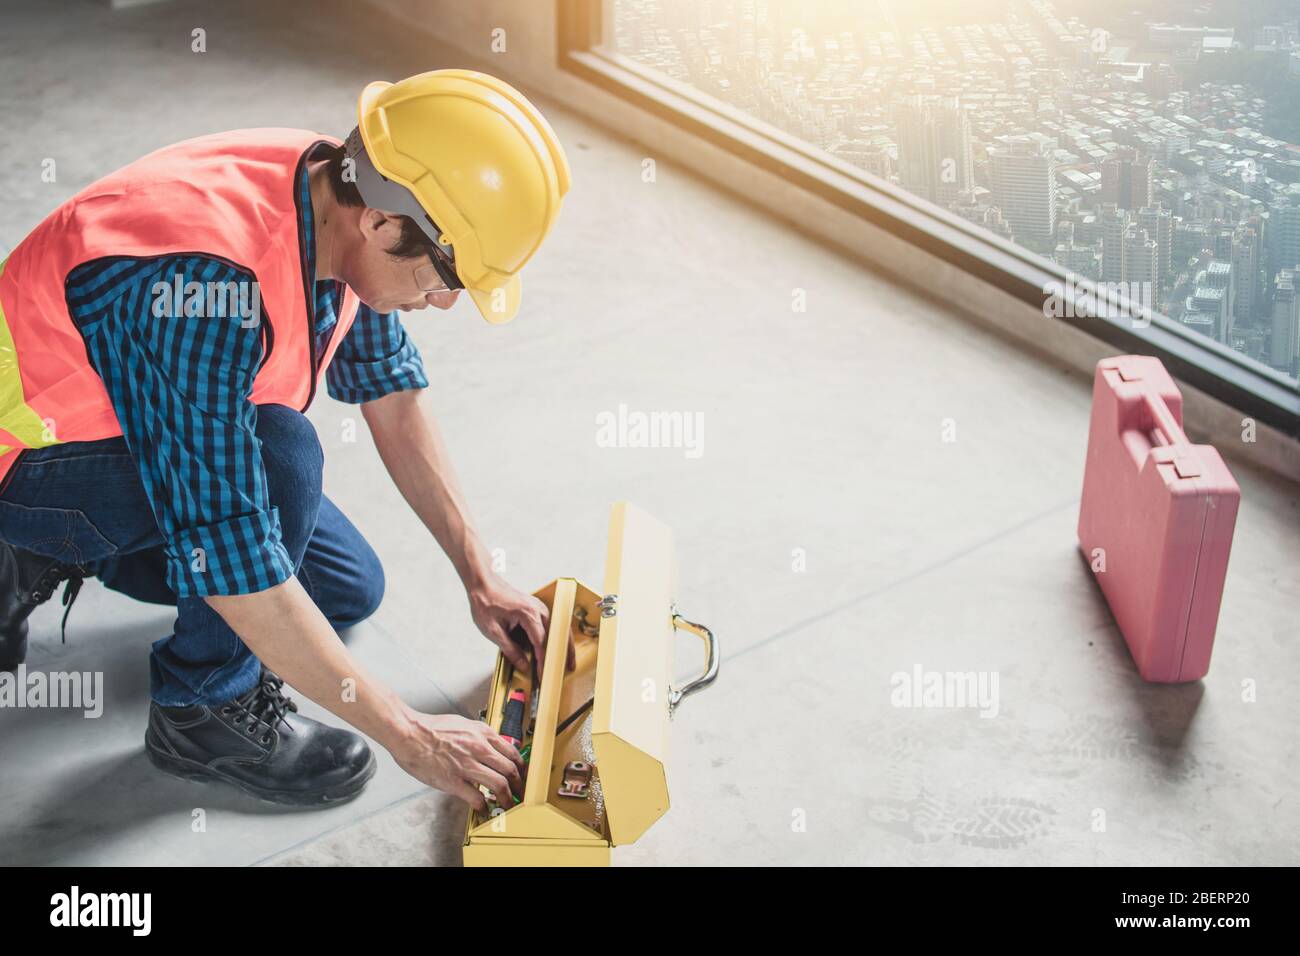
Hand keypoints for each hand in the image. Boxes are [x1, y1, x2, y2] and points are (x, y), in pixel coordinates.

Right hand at [392, 711, 524, 810]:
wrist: (409, 733)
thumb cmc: (431, 728)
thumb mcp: (463, 724)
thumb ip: (478, 736)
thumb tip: (489, 746)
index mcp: (482, 733)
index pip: (512, 752)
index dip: (521, 767)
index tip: (522, 775)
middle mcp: (479, 748)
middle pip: (510, 770)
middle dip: (518, 785)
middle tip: (519, 793)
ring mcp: (467, 765)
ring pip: (499, 784)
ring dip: (506, 798)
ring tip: (506, 805)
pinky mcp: (454, 780)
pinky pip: (476, 797)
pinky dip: (483, 806)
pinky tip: (483, 809)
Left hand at [467, 572, 572, 677]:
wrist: (483, 583)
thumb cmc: (486, 602)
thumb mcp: (494, 631)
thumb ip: (510, 650)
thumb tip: (523, 665)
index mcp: (529, 614)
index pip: (541, 643)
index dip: (543, 661)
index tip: (543, 675)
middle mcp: (539, 610)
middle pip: (558, 634)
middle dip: (564, 653)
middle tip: (569, 667)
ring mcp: (539, 608)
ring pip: (557, 629)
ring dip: (561, 644)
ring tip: (565, 660)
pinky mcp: (536, 608)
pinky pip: (550, 625)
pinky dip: (553, 637)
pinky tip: (552, 647)